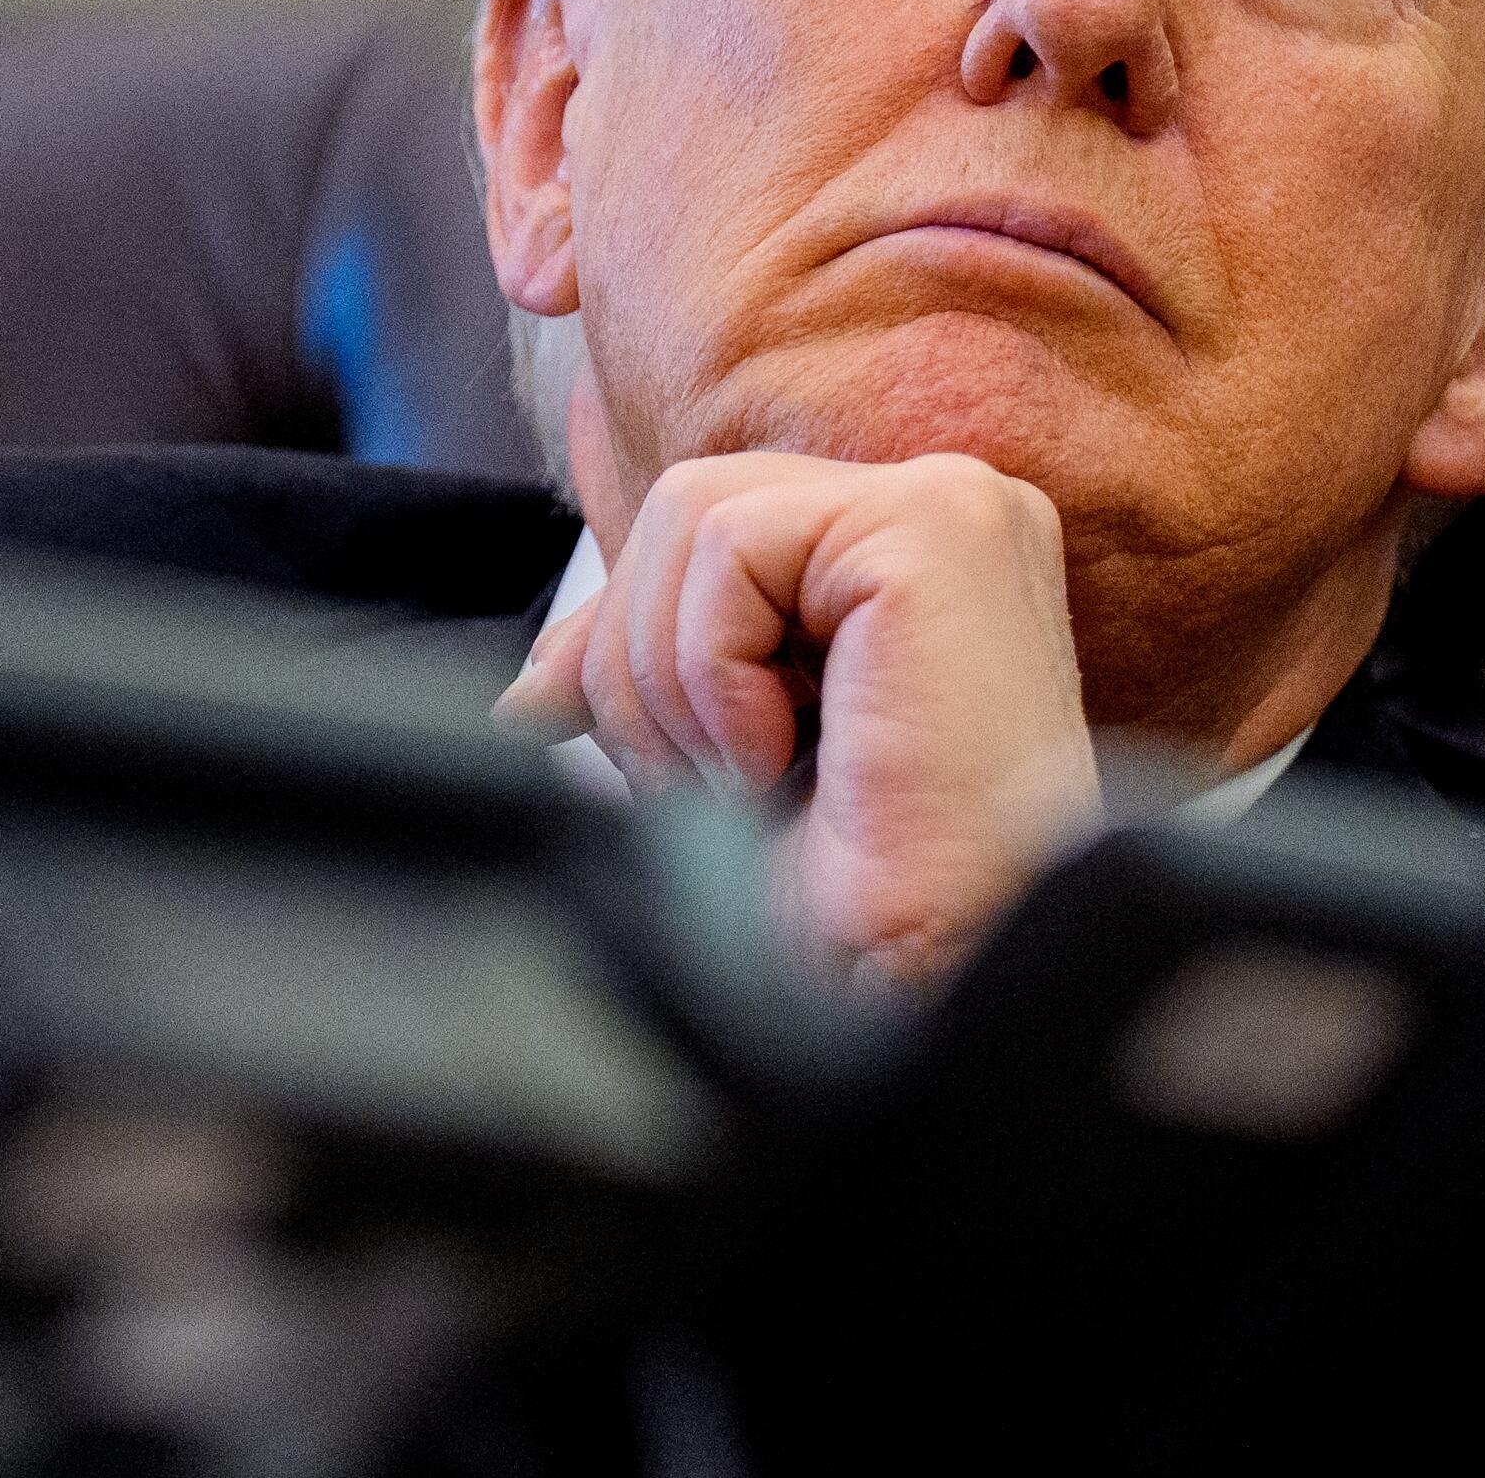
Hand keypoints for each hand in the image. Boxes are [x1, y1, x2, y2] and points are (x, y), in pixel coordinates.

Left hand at [497, 452, 1102, 981]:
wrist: (947, 981)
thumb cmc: (875, 906)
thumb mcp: (723, 766)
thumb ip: (648, 684)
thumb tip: (530, 692)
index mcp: (913, 557)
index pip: (713, 524)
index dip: (625, 626)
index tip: (560, 721)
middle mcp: (948, 515)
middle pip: (690, 503)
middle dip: (638, 656)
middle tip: (695, 780)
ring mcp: (953, 510)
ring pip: (697, 513)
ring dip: (676, 674)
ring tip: (748, 774)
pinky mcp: (935, 531)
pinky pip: (734, 543)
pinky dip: (716, 667)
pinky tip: (781, 752)